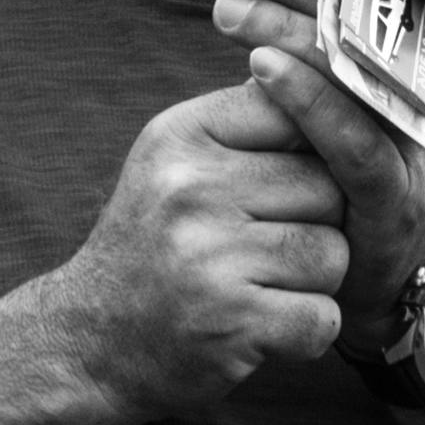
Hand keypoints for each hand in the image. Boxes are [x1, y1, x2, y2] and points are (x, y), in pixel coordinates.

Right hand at [35, 80, 349, 417]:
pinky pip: (323, 316)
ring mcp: (210, 257)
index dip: (311, 153)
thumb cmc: (153, 247)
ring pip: (333, 254)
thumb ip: (245, 122)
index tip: (284, 187)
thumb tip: (326, 80)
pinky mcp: (233, 322)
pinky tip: (264, 328)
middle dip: (315, 225)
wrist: (91, 343)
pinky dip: (306, 332)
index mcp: (181, 136)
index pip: (296, 112)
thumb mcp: (175, 163)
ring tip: (259, 288)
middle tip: (264, 252)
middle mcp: (191, 188)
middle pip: (328, 188)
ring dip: (311, 283)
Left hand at [212, 0, 424, 353]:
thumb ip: (348, 21)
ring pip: (370, 81)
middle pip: (397, 24)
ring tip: (227, 10)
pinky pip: (353, 145)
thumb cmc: (362, 151)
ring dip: (293, 36)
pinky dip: (308, 103)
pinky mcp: (394, 205)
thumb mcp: (369, 80)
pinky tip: (259, 70)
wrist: (378, 269)